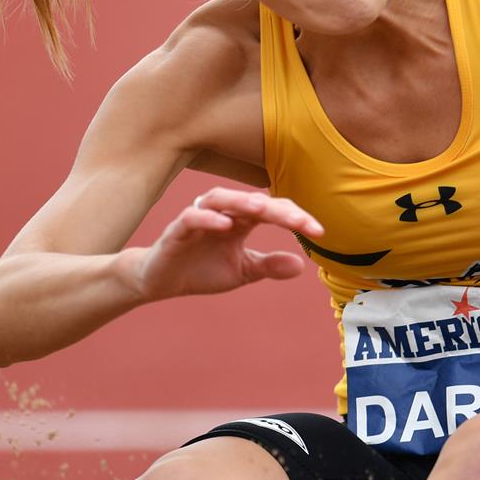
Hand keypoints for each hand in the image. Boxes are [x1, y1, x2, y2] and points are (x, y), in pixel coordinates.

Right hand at [133, 188, 322, 300]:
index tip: (320, 233)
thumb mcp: (241, 271)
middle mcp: (222, 213)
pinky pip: (191, 218)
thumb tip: (301, 266)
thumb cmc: (201, 270)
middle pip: (252, 201)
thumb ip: (268, 266)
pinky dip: (207, 218)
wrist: (160, 281)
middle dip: (278, 209)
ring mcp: (198, 218)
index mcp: (240, 220)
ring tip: (264, 209)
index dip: (296, 218)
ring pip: (221, 198)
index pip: (273, 210)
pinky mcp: (176, 231)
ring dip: (242, 202)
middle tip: (301, 221)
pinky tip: (225, 225)